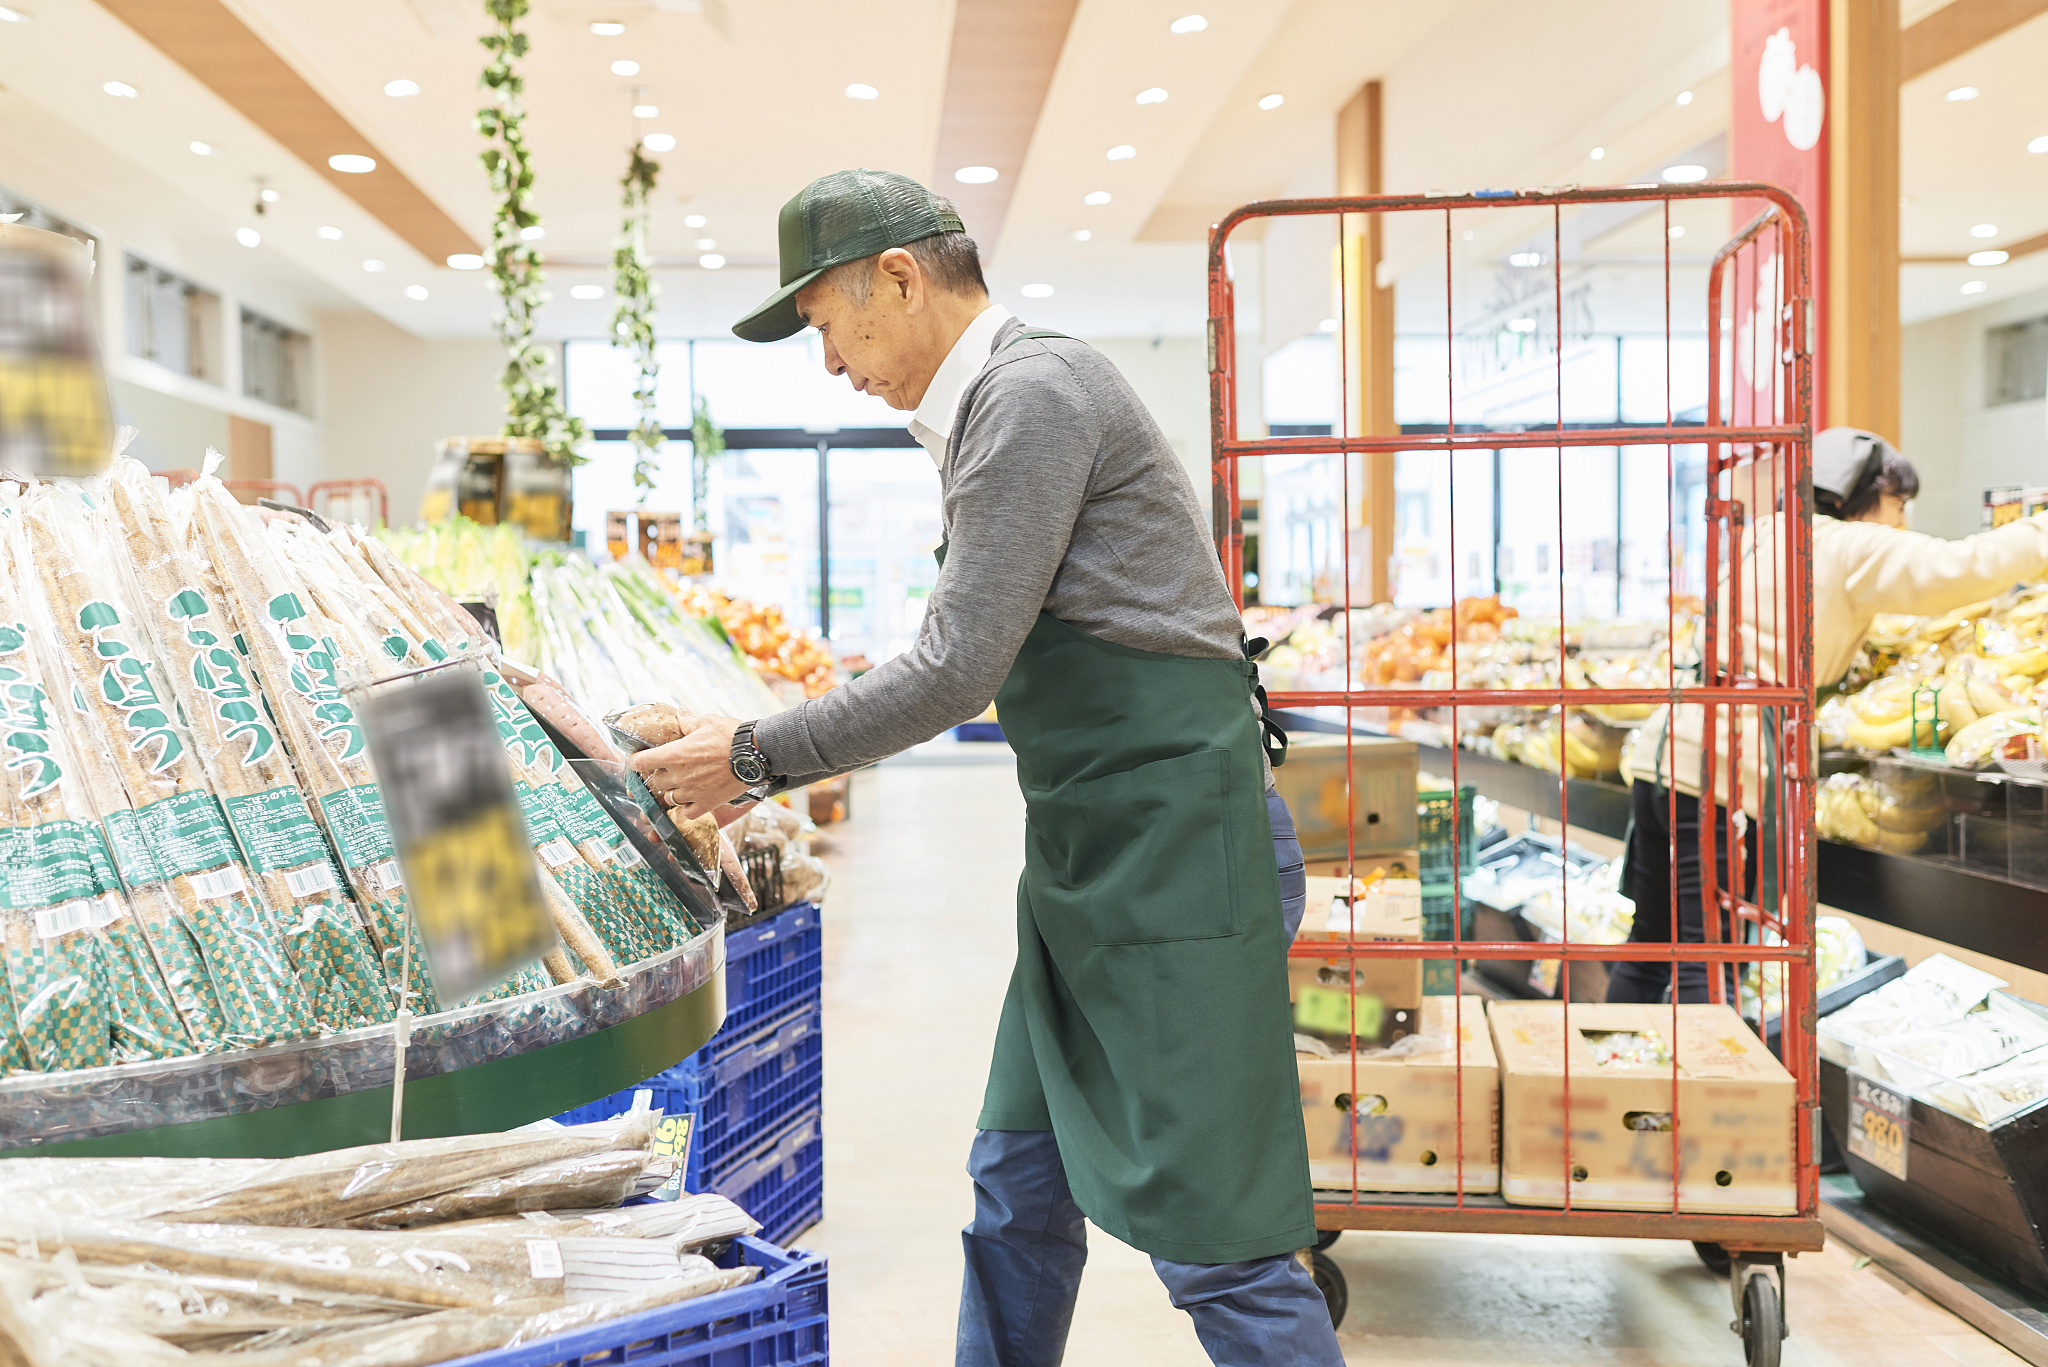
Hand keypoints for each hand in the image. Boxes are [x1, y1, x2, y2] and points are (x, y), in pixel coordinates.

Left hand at [627, 714, 748, 818]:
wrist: (755, 754)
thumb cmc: (731, 735)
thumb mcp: (707, 722)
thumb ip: (688, 722)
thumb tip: (681, 715)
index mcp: (674, 754)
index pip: (640, 762)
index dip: (635, 761)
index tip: (636, 761)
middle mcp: (679, 776)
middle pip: (655, 782)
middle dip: (658, 777)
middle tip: (667, 771)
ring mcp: (692, 792)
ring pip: (669, 799)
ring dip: (671, 793)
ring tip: (680, 786)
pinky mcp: (707, 803)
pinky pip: (687, 812)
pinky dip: (686, 808)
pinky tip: (691, 801)